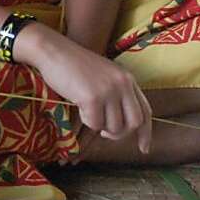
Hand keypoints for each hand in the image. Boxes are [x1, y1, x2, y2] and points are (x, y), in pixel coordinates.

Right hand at [19, 26, 152, 152]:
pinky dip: (86, 121)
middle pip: (134, 123)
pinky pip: (95, 125)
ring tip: (87, 111)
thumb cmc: (73, 65)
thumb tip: (121, 123)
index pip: (145, 111)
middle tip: (105, 132)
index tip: (144, 148)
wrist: (54, 51)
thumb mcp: (103, 75)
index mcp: (127, 79)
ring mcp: (109, 90)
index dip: (146, 133)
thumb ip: (116, 94)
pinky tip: (79, 106)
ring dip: (99, 126)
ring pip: (114, 127)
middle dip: (120, 134)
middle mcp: (122, 84)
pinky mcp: (93, 98)